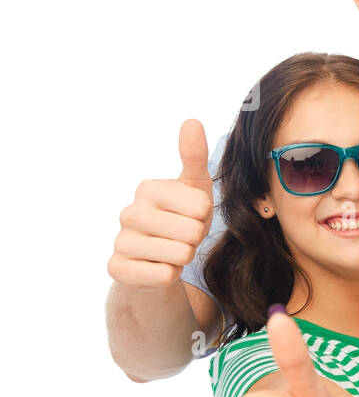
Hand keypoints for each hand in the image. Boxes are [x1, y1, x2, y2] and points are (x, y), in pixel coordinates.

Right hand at [108, 119, 213, 287]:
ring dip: (184, 258)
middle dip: (195, 240)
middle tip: (182, 238)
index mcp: (148, 189)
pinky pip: (163, 275)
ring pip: (179, 255)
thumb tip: (192, 121)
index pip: (201, 207)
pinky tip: (159, 268)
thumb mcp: (194, 189)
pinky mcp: (117, 269)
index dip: (204, 218)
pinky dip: (170, 275)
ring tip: (172, 252)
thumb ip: (194, 157)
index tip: (190, 218)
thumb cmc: (181, 221)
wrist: (158, 261)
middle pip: (192, 232)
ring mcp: (120, 241)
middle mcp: (129, 212)